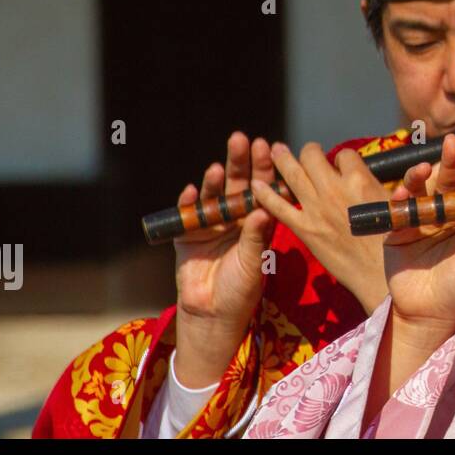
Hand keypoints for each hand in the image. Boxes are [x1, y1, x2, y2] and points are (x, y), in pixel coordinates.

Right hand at [173, 132, 277, 387]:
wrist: (213, 314)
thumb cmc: (242, 288)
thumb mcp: (253, 262)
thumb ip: (256, 236)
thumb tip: (264, 209)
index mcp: (256, 220)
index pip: (262, 188)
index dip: (264, 168)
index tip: (268, 147)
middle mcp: (234, 217)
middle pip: (236, 184)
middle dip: (239, 162)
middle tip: (240, 140)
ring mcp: (210, 224)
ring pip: (212, 195)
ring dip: (214, 181)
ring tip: (218, 169)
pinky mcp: (187, 235)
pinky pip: (186, 215)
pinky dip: (187, 204)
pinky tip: (189, 191)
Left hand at [249, 141, 394, 313]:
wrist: (381, 275)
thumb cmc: (396, 242)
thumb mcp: (395, 204)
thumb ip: (377, 187)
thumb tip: (368, 178)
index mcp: (360, 180)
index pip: (344, 154)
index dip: (343, 158)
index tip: (342, 166)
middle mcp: (334, 189)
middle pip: (313, 157)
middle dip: (310, 151)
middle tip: (309, 152)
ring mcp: (316, 209)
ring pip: (292, 174)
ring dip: (282, 159)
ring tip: (276, 150)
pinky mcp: (305, 230)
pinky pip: (279, 207)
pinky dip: (265, 195)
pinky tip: (256, 186)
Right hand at [378, 135, 454, 340]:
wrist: (430, 314)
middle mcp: (444, 211)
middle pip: (447, 181)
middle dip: (450, 161)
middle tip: (454, 143)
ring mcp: (420, 218)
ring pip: (420, 189)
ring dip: (421, 175)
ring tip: (426, 168)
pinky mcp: (398, 230)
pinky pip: (397, 210)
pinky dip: (399, 199)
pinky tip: (402, 193)